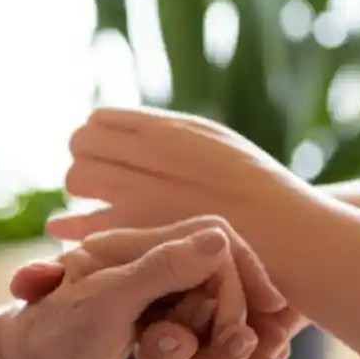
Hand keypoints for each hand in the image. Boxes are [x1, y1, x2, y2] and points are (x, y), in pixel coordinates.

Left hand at [41, 108, 316, 358]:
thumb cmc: (49, 332)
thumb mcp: (106, 301)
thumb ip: (162, 269)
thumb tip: (219, 239)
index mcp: (137, 245)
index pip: (213, 241)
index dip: (246, 273)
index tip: (268, 310)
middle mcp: (148, 264)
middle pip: (220, 280)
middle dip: (231, 320)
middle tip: (229, 352)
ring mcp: (151, 294)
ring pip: (210, 313)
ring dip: (215, 346)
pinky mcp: (151, 323)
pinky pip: (197, 335)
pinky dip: (209, 356)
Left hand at [47, 107, 307, 239]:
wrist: (287, 237)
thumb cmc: (256, 191)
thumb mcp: (214, 141)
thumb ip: (168, 134)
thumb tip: (124, 128)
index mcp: (167, 130)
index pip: (100, 121)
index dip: (98, 138)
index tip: (108, 156)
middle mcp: (146, 154)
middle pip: (81, 142)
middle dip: (86, 159)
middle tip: (100, 181)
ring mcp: (136, 194)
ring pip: (76, 177)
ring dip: (82, 189)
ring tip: (97, 202)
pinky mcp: (133, 235)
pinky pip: (82, 224)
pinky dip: (73, 226)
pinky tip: (73, 232)